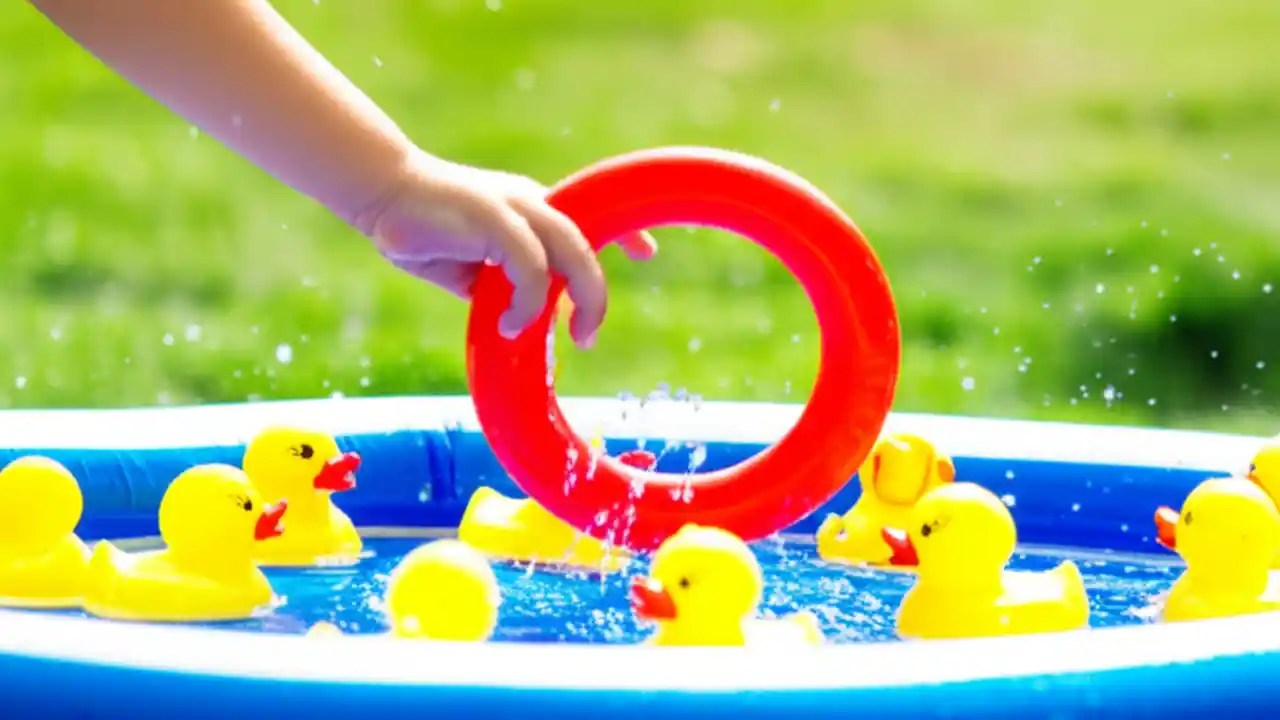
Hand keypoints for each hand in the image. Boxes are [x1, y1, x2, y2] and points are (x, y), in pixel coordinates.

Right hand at [356, 151, 656, 347]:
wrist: (382, 193)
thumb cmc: (424, 232)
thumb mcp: (475, 268)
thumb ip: (504, 288)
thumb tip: (526, 323)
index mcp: (530, 211)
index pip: (590, 218)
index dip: (623, 233)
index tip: (646, 252)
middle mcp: (531, 203)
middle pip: (586, 245)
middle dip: (596, 294)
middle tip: (587, 338)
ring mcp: (514, 206)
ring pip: (570, 251)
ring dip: (578, 299)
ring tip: (566, 337)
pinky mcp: (493, 217)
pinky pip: (530, 265)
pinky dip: (528, 300)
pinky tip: (509, 324)